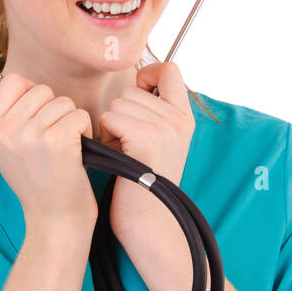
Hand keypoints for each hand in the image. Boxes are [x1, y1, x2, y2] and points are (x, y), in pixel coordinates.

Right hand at [0, 73, 96, 235]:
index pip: (12, 81)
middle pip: (42, 90)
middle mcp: (6, 129)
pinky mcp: (56, 140)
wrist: (54, 218)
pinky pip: (80, 115)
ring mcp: (30, 134)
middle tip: (54, 139)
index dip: (33, 95)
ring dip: (72, 122)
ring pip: (64, 102)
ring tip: (65, 147)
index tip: (39, 118)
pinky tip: (76, 152)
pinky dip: (85, 132)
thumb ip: (4, 112)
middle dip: (56, 111)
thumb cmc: (38, 183)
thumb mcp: (9, 147)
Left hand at [99, 62, 195, 234]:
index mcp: (185, 118)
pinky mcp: (147, 139)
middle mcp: (179, 120)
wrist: (148, 221)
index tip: (137, 95)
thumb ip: (154, 112)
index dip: (147, 75)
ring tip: (123, 152)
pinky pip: (111, 118)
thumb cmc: (142, 182)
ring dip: (111, 126)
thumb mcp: (159, 141)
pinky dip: (106, 136)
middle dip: (121, 112)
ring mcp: (165, 128)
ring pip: (118, 103)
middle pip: (133, 89)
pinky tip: (116, 156)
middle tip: (127, 142)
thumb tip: (135, 81)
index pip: (170, 69)